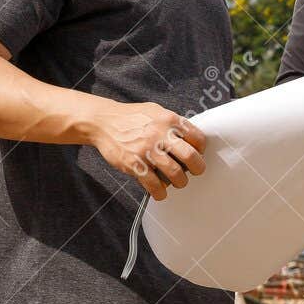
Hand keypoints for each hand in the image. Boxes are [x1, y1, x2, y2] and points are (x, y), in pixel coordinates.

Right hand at [90, 102, 206, 200]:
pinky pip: (154, 185)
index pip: (197, 138)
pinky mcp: (135, 164)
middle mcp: (160, 134)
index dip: (201, 149)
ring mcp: (147, 150)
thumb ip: (172, 123)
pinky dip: (160, 192)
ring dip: (180, 182)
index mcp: (168, 120)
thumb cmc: (130, 117)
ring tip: (177, 181)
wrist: (103, 122)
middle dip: (197, 168)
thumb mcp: (155, 111)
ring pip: (175, 174)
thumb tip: (189, 136)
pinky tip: (159, 192)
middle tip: (195, 171)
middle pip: (191, 157)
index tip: (198, 154)